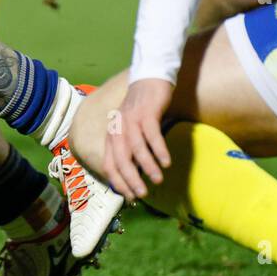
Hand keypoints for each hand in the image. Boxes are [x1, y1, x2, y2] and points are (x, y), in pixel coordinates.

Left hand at [103, 77, 173, 199]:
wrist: (149, 78)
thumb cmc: (141, 109)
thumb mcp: (129, 129)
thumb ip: (129, 149)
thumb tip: (135, 176)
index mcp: (112, 135)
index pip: (109, 165)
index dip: (118, 183)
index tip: (130, 197)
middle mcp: (118, 129)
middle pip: (121, 160)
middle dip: (131, 180)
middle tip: (143, 194)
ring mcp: (131, 120)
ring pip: (137, 149)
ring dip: (147, 167)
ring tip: (158, 180)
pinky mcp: (146, 113)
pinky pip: (152, 135)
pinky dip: (159, 150)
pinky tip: (166, 162)